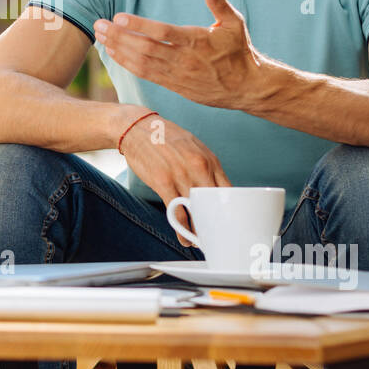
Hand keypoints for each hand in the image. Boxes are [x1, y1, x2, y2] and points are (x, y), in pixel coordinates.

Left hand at [94, 0, 265, 110]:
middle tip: (99, 25)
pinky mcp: (174, 85)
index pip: (162, 32)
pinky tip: (114, 53)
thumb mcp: (235, 23)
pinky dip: (128, 63)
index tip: (118, 17)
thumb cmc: (239, 51)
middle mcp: (184, 59)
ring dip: (119, 50)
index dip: (139, 25)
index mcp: (196, 40)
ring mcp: (177, 74)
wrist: (247, 87)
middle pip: (145, 48)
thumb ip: (219, 3)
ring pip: (142, 62)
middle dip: (119, 36)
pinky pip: (146, 75)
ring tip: (101, 38)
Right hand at [118, 109, 229, 245]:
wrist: (138, 127)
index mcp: (209, 160)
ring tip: (200, 241)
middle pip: (215, 204)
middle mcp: (199, 167)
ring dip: (199, 231)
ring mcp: (181, 175)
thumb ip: (207, 168)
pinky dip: (181, 229)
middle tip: (218, 237)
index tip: (230, 224)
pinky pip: (176, 212)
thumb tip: (218, 189)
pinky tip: (184, 237)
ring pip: (197, 211)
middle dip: (218, 224)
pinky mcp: (163, 182)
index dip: (230, 211)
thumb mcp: (195, 148)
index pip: (228, 191)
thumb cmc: (167, 138)